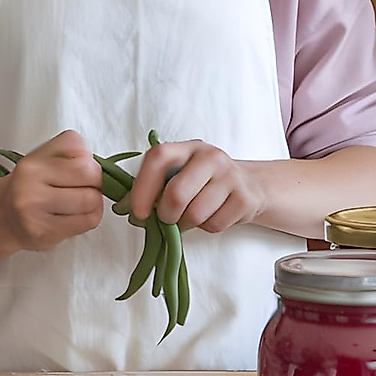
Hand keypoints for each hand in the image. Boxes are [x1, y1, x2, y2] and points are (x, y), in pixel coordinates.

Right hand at [0, 130, 103, 250]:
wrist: (5, 219)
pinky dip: (91, 217)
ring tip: (81, 203)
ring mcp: (34, 211)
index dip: (86, 157)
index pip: (75, 146)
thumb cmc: (30, 188)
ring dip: (95, 201)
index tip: (81, 167)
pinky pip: (88, 221)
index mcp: (31, 163)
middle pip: (88, 173)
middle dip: (95, 180)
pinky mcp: (45, 233)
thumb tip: (92, 158)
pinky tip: (78, 216)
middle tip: (86, 187)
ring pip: (91, 199)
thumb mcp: (41, 160)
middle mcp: (28, 185)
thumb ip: (67, 151)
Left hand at [126, 140, 264, 232]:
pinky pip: (214, 225)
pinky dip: (207, 228)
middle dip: (166, 215)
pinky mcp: (245, 198)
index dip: (143, 187)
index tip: (137, 211)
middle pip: (177, 194)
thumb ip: (154, 185)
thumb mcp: (179, 173)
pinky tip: (211, 215)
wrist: (250, 185)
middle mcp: (209, 157)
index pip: (158, 158)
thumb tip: (124, 208)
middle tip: (166, 219)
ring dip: (186, 224)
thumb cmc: (203, 182)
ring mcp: (230, 176)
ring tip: (190, 215)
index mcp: (186, 148)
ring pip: (195, 214)